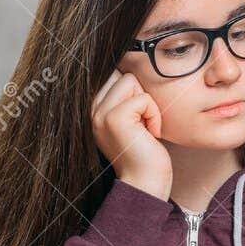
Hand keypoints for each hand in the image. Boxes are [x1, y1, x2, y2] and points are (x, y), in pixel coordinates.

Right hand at [92, 71, 170, 200]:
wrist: (145, 183)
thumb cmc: (145, 151)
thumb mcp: (132, 119)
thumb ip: (125, 95)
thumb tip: (133, 62)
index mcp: (93, 106)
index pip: (114, 72)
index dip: (134, 89)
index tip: (138, 117)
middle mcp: (91, 108)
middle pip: (124, 74)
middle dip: (141, 95)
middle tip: (142, 124)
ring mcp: (99, 113)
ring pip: (131, 81)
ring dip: (148, 105)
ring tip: (144, 128)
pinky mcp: (113, 118)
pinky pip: (143, 98)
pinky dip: (154, 115)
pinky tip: (149, 134)